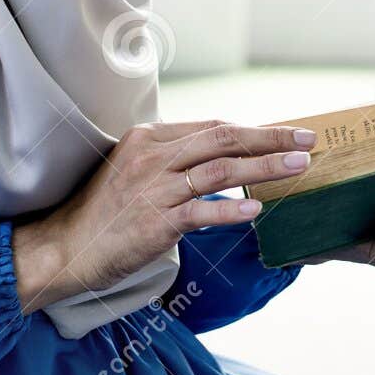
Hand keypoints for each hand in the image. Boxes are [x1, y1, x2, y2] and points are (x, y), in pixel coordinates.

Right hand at [9, 120, 313, 312]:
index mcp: (149, 137)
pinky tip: (258, 211)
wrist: (65, 247)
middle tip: (308, 138)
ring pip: (220, 170)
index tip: (286, 133)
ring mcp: (153, 188)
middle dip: (271, 138)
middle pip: (223, 138)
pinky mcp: (154, 222)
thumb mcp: (134, 170)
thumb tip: (220, 156)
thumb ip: (172, 159)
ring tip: (299, 166)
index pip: (212, 127)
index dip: (254, 129)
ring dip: (265, 168)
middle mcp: (152, 156)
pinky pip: (201, 212)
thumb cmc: (104, 212)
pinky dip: (231, 212)